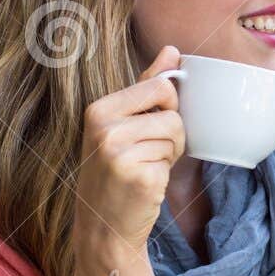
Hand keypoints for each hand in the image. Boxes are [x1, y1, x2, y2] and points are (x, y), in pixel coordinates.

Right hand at [73, 45, 186, 260]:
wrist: (103, 225)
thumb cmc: (115, 170)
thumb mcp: (121, 124)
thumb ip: (147, 85)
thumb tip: (171, 50)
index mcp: (99, 110)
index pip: (160, 86)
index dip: (167, 107)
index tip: (149, 126)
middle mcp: (104, 129)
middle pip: (172, 111)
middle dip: (171, 131)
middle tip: (148, 151)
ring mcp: (120, 154)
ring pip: (176, 136)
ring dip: (169, 154)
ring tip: (144, 168)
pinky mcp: (139, 177)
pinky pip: (172, 161)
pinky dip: (165, 173)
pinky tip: (145, 184)